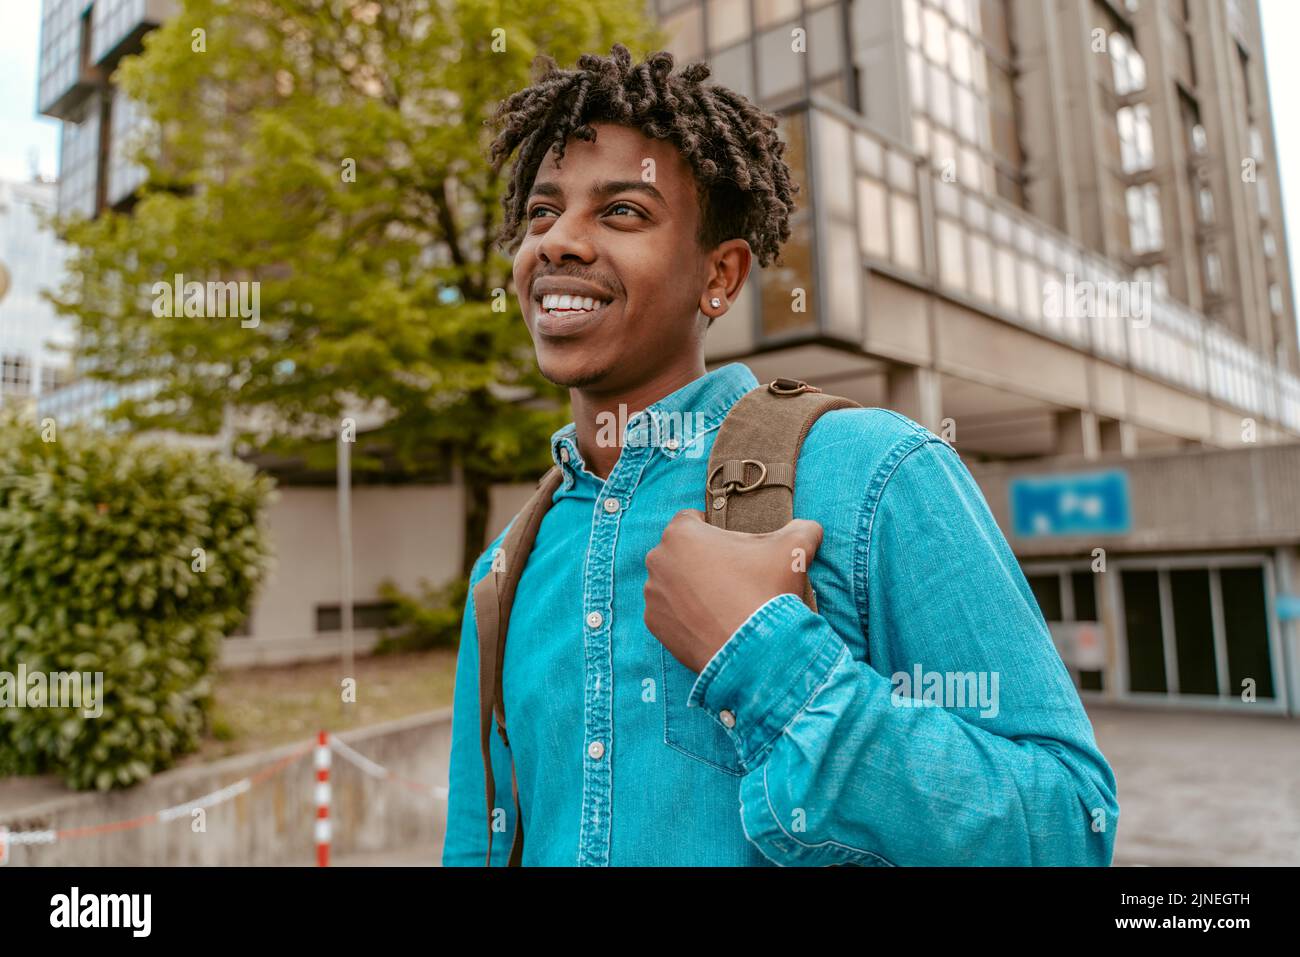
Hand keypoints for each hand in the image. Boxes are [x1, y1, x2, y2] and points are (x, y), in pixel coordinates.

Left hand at [643, 509, 822, 671]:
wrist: (754, 652)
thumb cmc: (766, 592)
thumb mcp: (794, 550)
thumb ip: (802, 529)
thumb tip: (809, 528)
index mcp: (681, 533)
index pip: (692, 519)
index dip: (714, 530)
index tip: (732, 546)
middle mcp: (659, 560)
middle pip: (681, 552)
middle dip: (702, 560)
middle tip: (731, 576)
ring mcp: (653, 594)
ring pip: (673, 582)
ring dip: (691, 588)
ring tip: (721, 602)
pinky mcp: (654, 624)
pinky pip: (669, 612)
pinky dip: (685, 615)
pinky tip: (710, 622)